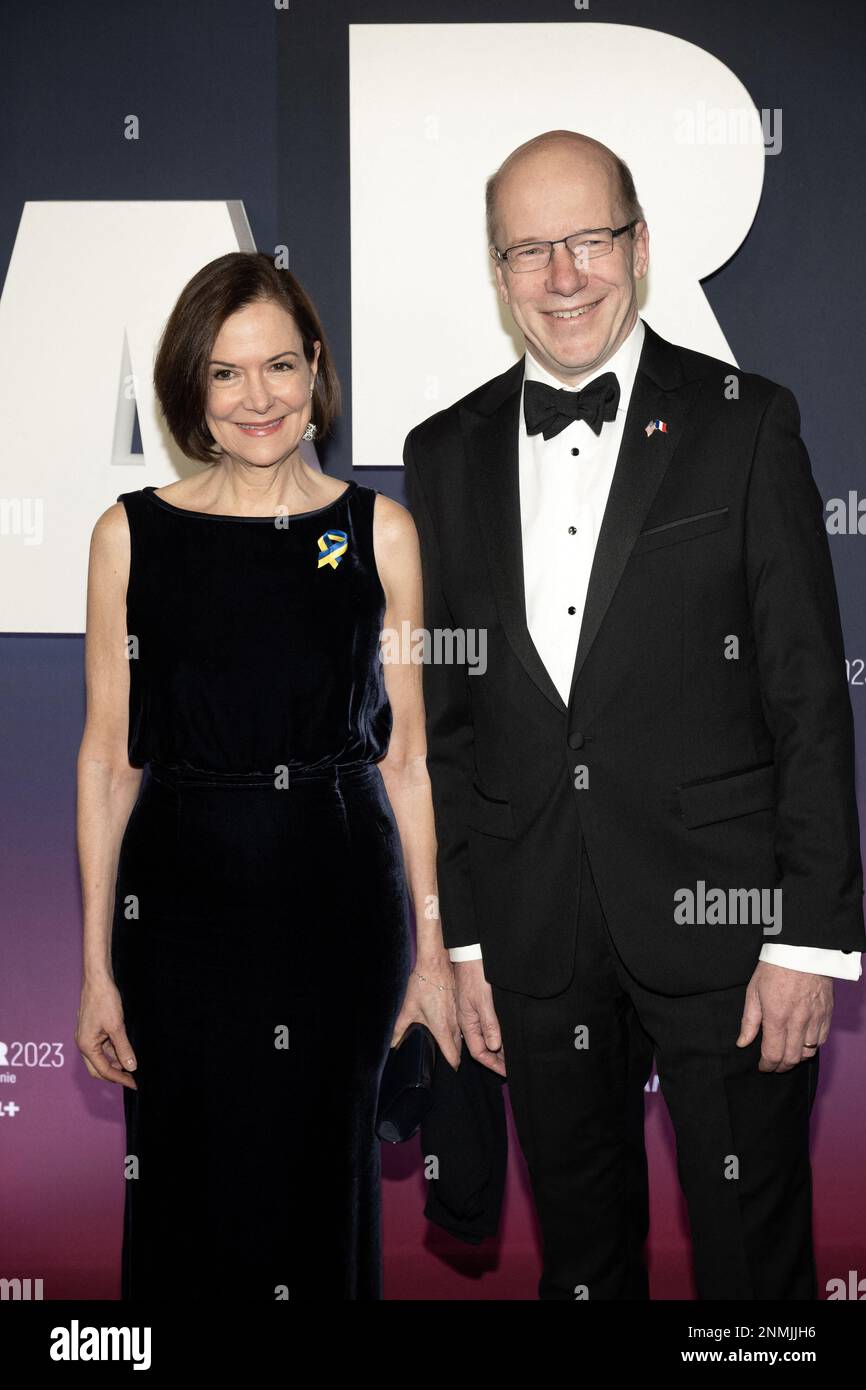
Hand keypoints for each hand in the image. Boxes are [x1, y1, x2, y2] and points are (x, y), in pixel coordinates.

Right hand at [75, 976, 137, 1088]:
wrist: (98, 980)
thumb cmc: (104, 1000)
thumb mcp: (117, 1026)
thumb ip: (123, 1048)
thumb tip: (131, 1067)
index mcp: (86, 1046)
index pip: (103, 1070)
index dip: (120, 1078)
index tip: (134, 1083)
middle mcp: (84, 1043)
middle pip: (98, 1068)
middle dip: (115, 1075)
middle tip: (132, 1079)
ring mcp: (87, 1036)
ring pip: (101, 1057)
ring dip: (115, 1062)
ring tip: (132, 1065)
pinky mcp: (92, 1030)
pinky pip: (102, 1046)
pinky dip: (113, 1051)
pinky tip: (125, 1050)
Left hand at [391, 953, 461, 1069]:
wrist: (436, 964)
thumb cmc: (423, 985)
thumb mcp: (408, 1008)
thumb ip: (400, 1028)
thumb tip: (393, 1043)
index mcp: (442, 1028)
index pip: (452, 1055)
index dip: (451, 1066)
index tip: (447, 1072)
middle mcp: (453, 1024)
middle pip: (459, 1049)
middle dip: (454, 1057)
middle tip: (446, 1064)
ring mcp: (459, 1015)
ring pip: (462, 1036)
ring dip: (457, 1044)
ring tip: (449, 1050)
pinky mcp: (460, 1007)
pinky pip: (462, 1025)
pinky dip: (459, 1031)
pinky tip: (451, 1030)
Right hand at [452, 958, 505, 1076]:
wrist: (469, 953)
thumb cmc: (474, 975)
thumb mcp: (483, 1000)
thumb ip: (489, 1024)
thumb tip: (494, 1047)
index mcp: (466, 1022)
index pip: (478, 1052)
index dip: (492, 1064)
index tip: (506, 1073)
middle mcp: (468, 1020)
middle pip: (482, 1047)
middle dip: (496, 1059)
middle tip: (513, 1067)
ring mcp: (473, 1012)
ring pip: (485, 1037)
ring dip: (498, 1047)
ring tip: (512, 1054)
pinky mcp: (478, 1003)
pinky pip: (487, 1025)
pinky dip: (497, 1034)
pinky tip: (506, 1034)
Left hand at [737, 961, 832, 1071]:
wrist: (801, 951)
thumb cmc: (774, 968)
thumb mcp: (753, 992)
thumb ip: (749, 1021)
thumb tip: (742, 1042)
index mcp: (777, 1017)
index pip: (773, 1054)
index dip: (767, 1066)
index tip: (762, 1067)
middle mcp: (798, 1022)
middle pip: (791, 1058)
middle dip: (780, 1067)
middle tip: (773, 1065)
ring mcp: (815, 1018)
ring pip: (808, 1052)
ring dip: (796, 1058)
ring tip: (787, 1055)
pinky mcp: (827, 1013)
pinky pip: (821, 1040)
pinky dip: (812, 1047)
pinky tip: (802, 1043)